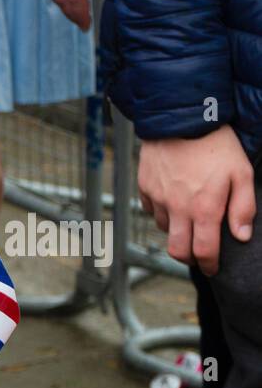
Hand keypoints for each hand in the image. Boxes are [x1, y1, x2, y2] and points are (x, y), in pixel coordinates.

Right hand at [138, 128, 255, 275]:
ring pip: (164, 230)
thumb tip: (241, 236)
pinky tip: (173, 201)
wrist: (180, 119)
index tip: (213, 268)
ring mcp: (158, 199)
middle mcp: (177, 209)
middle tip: (199, 255)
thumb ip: (243, 207)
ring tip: (188, 220)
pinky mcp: (145, 188)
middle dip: (189, 258)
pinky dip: (162, 213)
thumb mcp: (242, 172)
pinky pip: (151, 210)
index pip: (203, 251)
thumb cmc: (217, 144)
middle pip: (177, 250)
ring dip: (176, 231)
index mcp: (203, 209)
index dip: (209, 265)